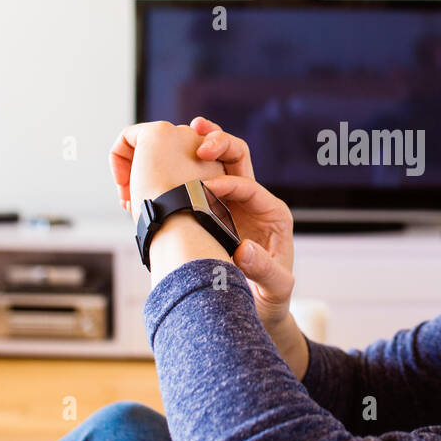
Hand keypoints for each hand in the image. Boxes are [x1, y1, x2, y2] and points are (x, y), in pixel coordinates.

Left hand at [109, 121, 224, 224]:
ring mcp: (181, 134)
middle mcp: (199, 143)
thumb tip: (154, 185)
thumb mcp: (183, 201)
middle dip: (142, 177)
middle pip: (158, 154)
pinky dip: (118, 158)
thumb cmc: (180, 223)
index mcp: (210, 161)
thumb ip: (174, 185)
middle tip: (135, 202)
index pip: (174, 163)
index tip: (153, 203)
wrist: (181, 222)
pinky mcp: (159, 131)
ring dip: (132, 172)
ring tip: (129, 197)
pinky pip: (127, 136)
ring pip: (143, 146)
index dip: (159, 182)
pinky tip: (123, 182)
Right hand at [188, 116, 294, 332]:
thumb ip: (265, 271)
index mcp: (271, 213)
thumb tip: (243, 251)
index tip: (208, 187)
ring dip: (201, 144)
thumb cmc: (271, 299)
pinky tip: (164, 164)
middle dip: (220, 144)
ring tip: (184, 131)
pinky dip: (184, 169)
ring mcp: (231, 203)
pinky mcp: (213, 210)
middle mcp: (253, 201)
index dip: (228, 183)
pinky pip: (198, 180)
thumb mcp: (276, 288)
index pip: (249, 186)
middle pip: (237, 159)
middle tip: (200, 138)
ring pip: (216, 163)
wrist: (261, 309)